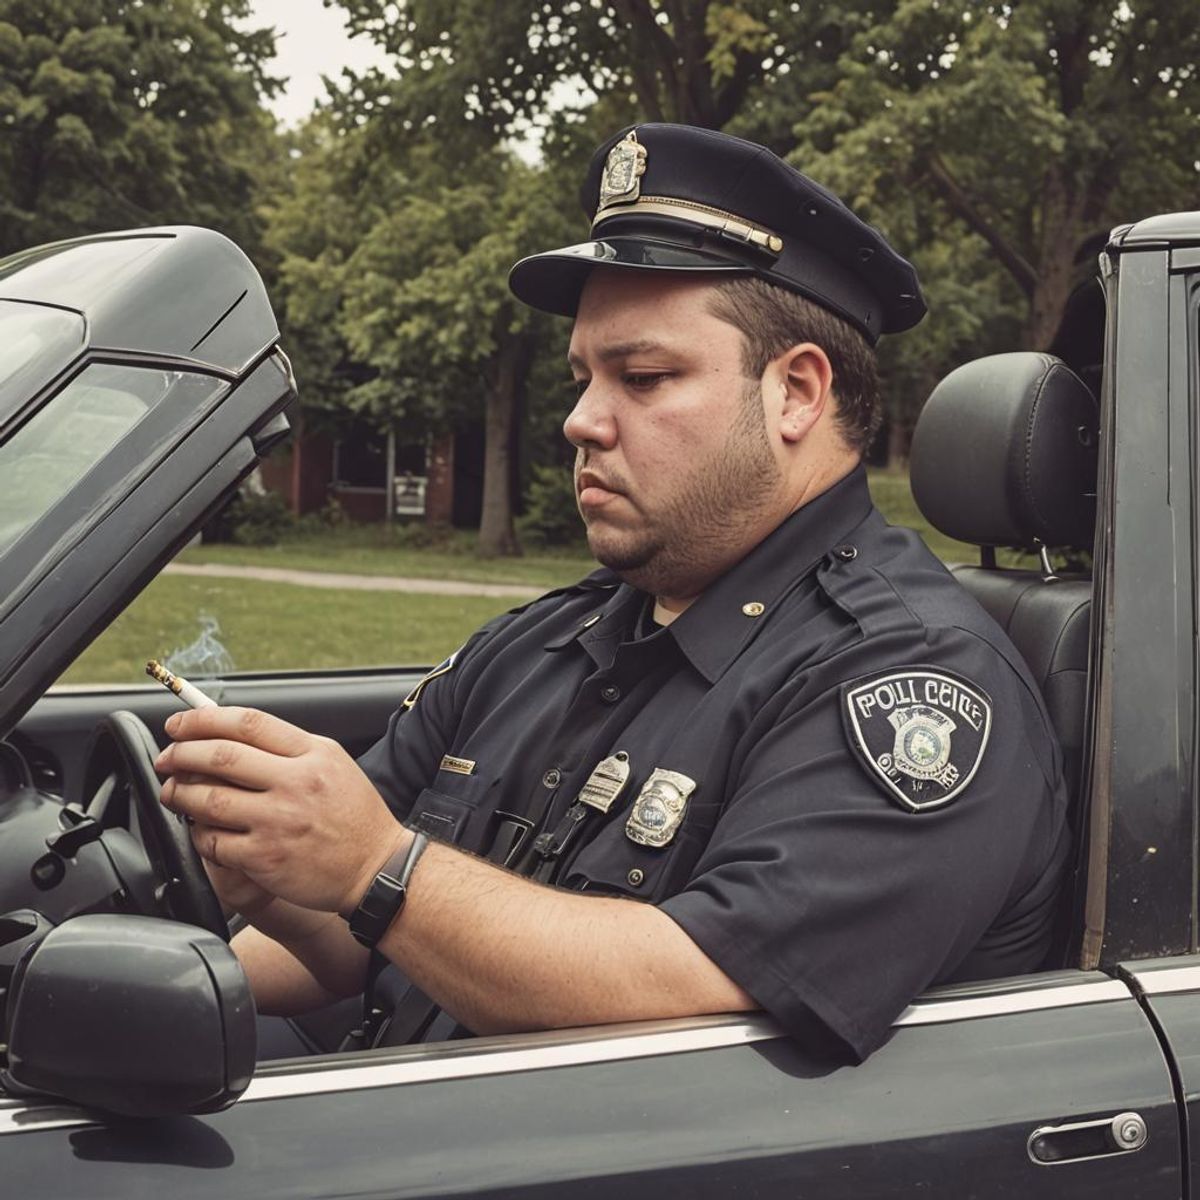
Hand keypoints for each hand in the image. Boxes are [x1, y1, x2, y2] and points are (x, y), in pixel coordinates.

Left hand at [156, 706, 407, 914]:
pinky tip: (199, 829)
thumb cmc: (355, 818)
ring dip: (179, 794)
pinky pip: (213, 842)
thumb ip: (289, 749)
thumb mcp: (334, 765)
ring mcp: (278, 822)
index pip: (248, 723)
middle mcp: (296, 783)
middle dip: (181, 754)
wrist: (376, 869)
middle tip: (167, 757)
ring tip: (172, 792)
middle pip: (220, 757)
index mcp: (313, 754)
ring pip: (208, 800)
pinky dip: (198, 833)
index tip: (181, 724)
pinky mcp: (265, 858)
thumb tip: (231, 735)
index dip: (203, 720)